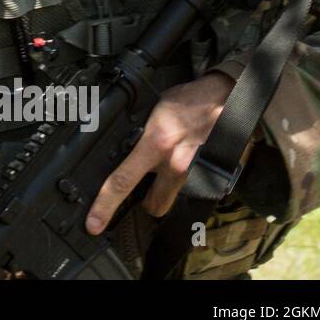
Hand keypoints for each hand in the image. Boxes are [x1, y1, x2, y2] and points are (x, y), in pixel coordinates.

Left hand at [85, 72, 236, 234]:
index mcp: (155, 144)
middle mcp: (175, 164)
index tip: (94, 224)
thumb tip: (123, 144)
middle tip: (145, 184)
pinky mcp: (214, 178)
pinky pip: (193, 190)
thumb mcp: (153, 111)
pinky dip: (188, 183)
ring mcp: (196, 174)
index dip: (105, 205)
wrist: (226, 96)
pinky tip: (187, 164)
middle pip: (153, 206)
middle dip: (146, 200)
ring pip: (173, 201)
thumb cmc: (189, 100)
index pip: (123, 181)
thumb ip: (139, 132)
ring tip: (168, 168)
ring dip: (167, 193)